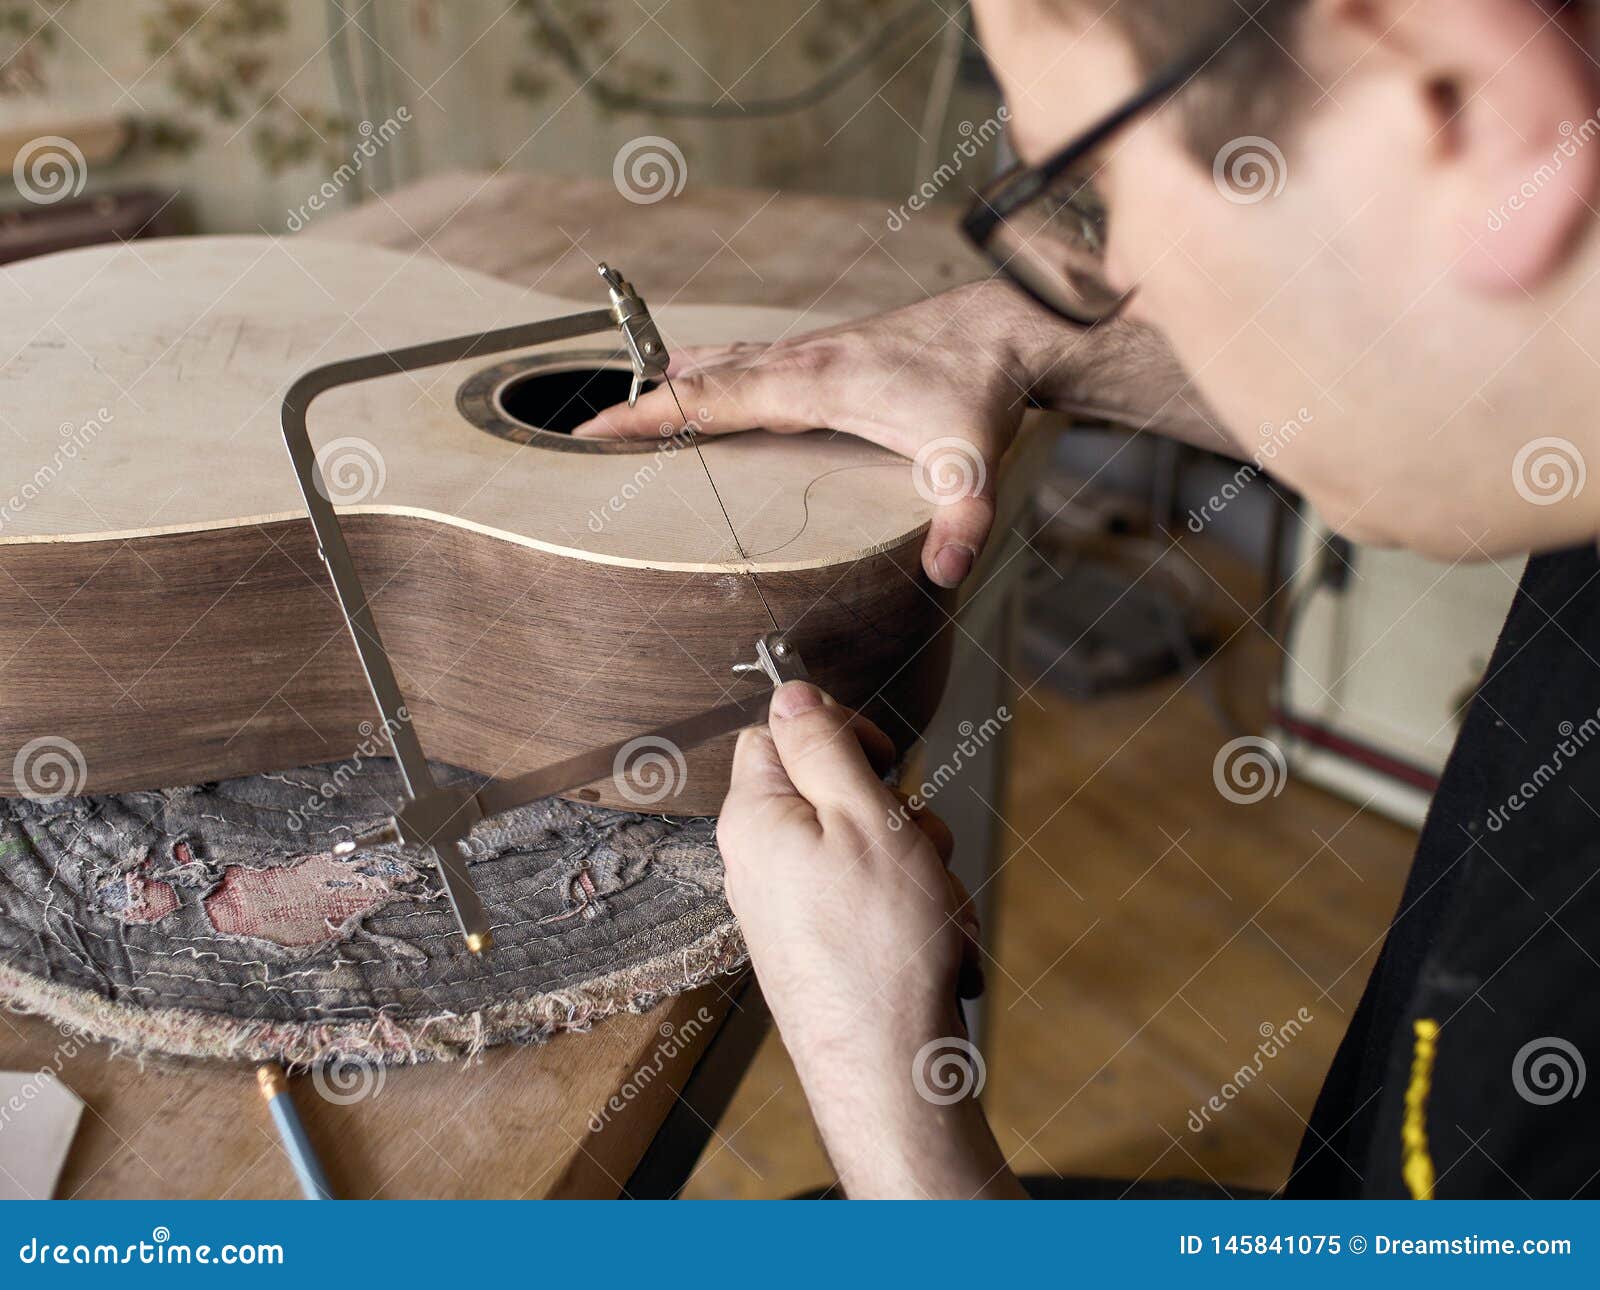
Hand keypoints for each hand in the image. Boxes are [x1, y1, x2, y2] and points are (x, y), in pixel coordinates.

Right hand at [572, 281, 1039, 587]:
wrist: (1006, 327)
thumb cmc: (980, 388)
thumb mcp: (972, 462)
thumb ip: (962, 519)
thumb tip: (945, 573)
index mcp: (811, 382)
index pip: (709, 397)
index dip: (647, 415)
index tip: (593, 432)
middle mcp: (797, 359)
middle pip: (697, 377)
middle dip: (637, 404)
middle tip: (584, 434)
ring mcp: (808, 350)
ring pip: (719, 361)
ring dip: (670, 381)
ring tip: (623, 404)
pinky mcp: (823, 352)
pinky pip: (745, 358)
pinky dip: (707, 370)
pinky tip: (701, 376)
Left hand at [718, 680, 1021, 1198]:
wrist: (889, 1069)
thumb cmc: (881, 948)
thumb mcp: (863, 816)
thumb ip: (824, 745)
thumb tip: (790, 690)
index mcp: (755, 818)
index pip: (779, 733)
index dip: (838, 734)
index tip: (883, 761)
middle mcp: (760, 860)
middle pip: (833, 792)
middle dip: (896, 813)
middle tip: (916, 848)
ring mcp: (790, 906)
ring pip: (866, 848)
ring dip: (917, 868)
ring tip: (931, 909)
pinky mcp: (821, 944)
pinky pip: (872, 900)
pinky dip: (912, 912)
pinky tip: (933, 944)